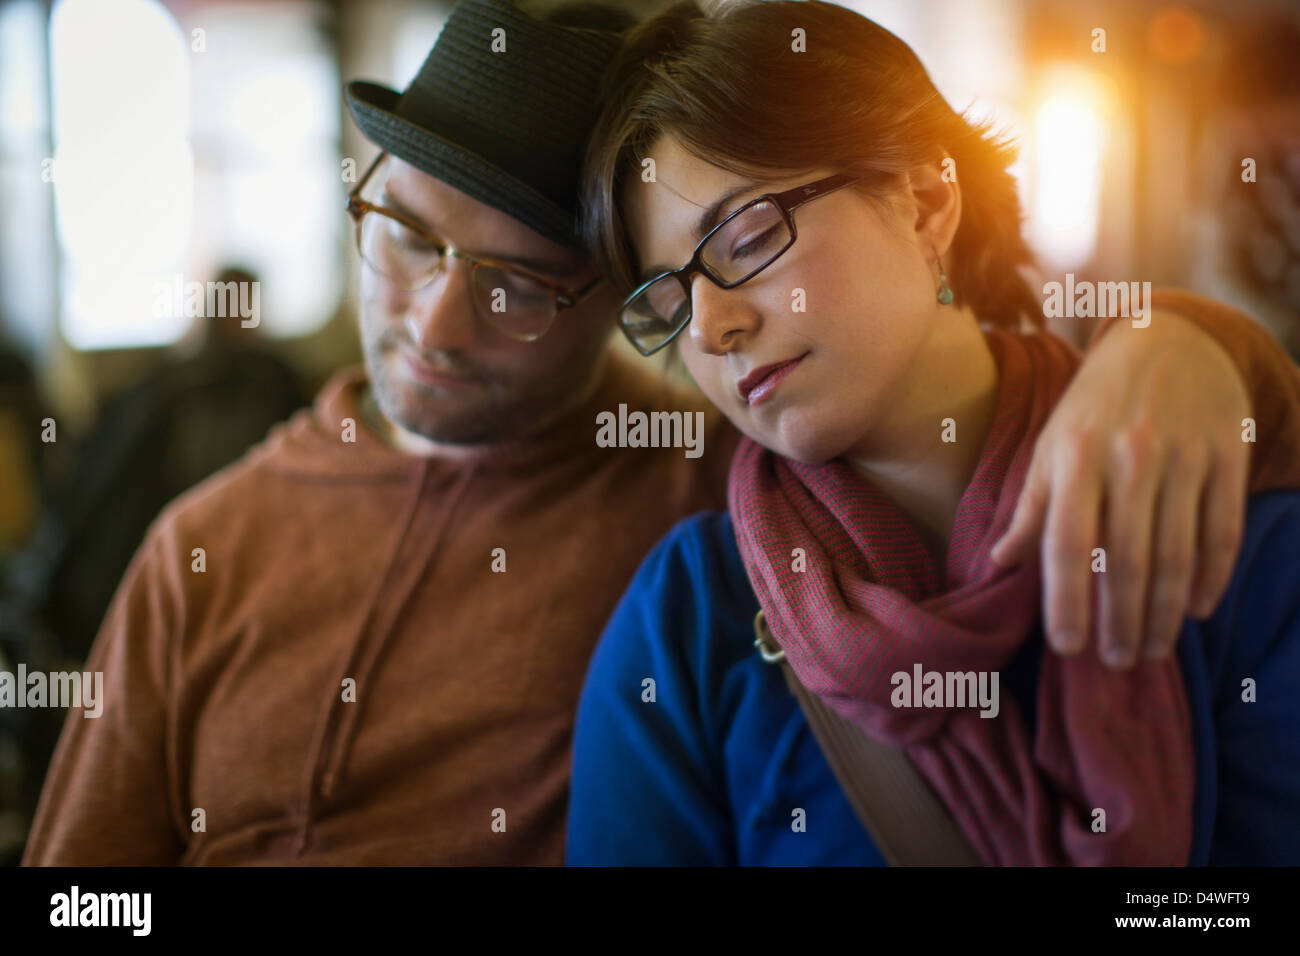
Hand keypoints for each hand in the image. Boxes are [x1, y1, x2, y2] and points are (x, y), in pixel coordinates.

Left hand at [990, 311, 1251, 667]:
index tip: (1068, 648)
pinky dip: (1213, 577)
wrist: (1169, 340)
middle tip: (1118, 663)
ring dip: (1164, 612)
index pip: (1068, 542)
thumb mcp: (1052, 444)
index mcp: (1076, 455)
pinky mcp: (1228, 455)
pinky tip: (1196, 610)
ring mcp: (1184, 455)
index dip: (1066, 600)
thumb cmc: (1096, 404)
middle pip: (1126, 558)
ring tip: (1152, 650)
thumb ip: (1031, 507)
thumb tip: (999, 563)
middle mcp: (1130, 456)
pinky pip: (1223, 530)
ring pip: (1177, 553)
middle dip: (1121, 620)